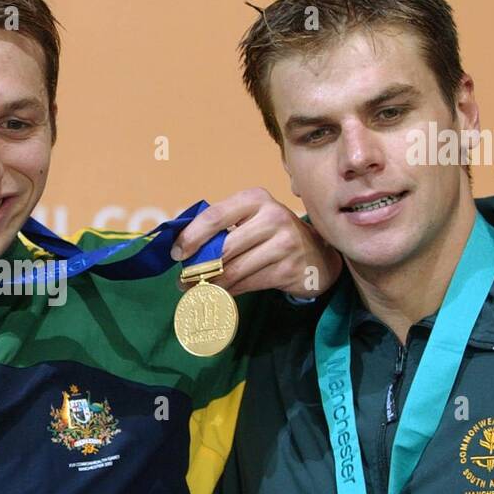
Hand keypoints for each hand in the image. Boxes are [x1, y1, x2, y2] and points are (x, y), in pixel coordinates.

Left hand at [171, 187, 341, 297]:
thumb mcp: (251, 220)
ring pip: (233, 270)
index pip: (214, 216)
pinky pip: (247, 284)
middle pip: (223, 248)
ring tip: (196, 290)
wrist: (317, 254)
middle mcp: (272, 217)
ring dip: (210, 284)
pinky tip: (218, 294)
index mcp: (255, 199)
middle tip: (182, 280)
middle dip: (198, 267)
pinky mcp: (288, 268)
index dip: (191, 237)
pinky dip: (228, 291)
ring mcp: (283, 243)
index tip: (176, 253)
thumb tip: (181, 248)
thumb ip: (222, 228)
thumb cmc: (272, 235)